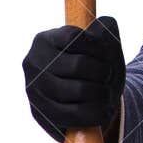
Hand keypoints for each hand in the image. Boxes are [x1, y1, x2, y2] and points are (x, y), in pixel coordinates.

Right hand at [21, 15, 125, 142]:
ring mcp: (34, 90)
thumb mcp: (105, 40)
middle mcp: (33, 64)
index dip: (97, 46)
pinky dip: (97, 112)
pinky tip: (105, 109)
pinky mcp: (41, 114)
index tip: (107, 54)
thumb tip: (101, 28)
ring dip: (103, 92)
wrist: (91, 98)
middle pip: (79, 65)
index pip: (73, 37)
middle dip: (103, 71)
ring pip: (79, 90)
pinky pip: (75, 114)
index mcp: (45, 40)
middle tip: (109, 76)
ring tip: (107, 92)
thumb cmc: (97, 63)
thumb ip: (106, 27)